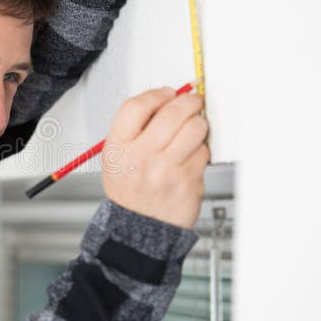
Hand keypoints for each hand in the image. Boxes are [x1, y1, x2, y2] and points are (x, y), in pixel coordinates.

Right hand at [102, 87, 208, 228]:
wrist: (139, 226)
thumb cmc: (129, 191)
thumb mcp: (116, 157)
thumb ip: (134, 129)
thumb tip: (165, 101)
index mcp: (118, 148)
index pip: (136, 106)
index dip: (156, 94)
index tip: (167, 93)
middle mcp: (140, 157)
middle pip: (172, 113)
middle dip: (188, 101)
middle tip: (192, 102)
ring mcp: (165, 170)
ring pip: (195, 128)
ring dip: (199, 124)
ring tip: (193, 129)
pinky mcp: (188, 181)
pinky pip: (203, 152)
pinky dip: (200, 150)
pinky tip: (190, 157)